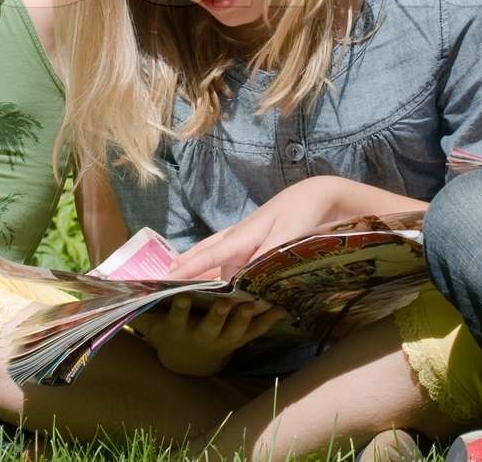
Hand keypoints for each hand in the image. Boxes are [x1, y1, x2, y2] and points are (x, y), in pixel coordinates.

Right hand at [132, 294, 288, 376]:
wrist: (188, 360)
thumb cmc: (166, 333)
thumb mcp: (152, 325)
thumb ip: (140, 310)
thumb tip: (118, 296)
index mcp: (179, 329)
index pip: (177, 317)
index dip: (180, 307)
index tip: (182, 295)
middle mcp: (202, 337)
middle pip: (212, 326)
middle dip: (219, 314)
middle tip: (226, 301)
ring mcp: (223, 340)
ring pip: (236, 331)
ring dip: (245, 318)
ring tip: (255, 304)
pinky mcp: (239, 341)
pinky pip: (255, 333)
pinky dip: (268, 322)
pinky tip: (282, 309)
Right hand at [171, 175, 347, 279]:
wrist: (318, 195)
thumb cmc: (300, 213)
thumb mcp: (286, 237)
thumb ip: (264, 259)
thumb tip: (241, 280)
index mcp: (242, 236)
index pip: (208, 256)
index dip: (187, 270)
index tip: (165, 280)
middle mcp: (238, 239)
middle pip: (205, 254)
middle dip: (184, 267)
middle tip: (162, 283)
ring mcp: (246, 240)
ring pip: (216, 258)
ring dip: (200, 270)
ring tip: (181, 285)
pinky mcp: (256, 243)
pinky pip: (231, 260)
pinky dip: (219, 270)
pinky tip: (219, 282)